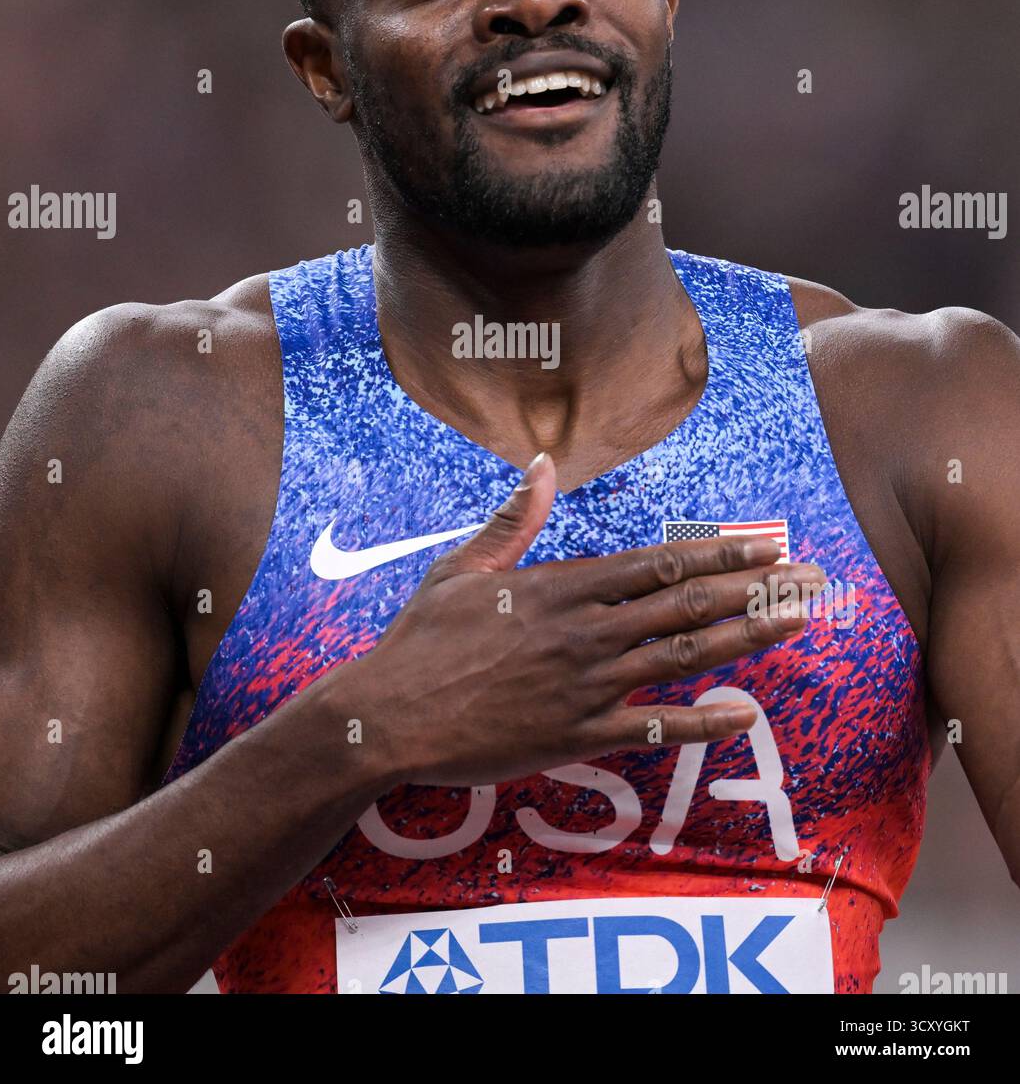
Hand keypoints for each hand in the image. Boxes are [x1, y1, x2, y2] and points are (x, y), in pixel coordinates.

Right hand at [364, 453, 823, 785]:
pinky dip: (702, 722)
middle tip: (809, 576)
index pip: (658, 562)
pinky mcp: (579, 734)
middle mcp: (586, 632)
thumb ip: (513, 518)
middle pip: (687, 603)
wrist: (388, 718)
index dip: (718, 550)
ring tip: (796, 621)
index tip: (764, 540)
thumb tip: (540, 463)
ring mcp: (587, 686)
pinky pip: (655, 727)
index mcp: (562, 587)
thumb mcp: (462, 567)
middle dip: (754, 586)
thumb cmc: (421, 640)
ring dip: (746, 637)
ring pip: (684, 656)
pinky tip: (745, 713)